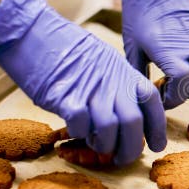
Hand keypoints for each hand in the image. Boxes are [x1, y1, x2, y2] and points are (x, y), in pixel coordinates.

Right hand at [0, 0, 166, 164]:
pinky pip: (80, 126)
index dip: (157, 127)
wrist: (31, 32)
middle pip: (133, 122)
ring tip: (96, 144)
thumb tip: (125, 113)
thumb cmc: (64, 46)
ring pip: (109, 130)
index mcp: (122, 71)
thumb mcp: (102, 58)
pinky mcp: (65, 97)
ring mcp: (89, 89)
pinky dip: (79, 134)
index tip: (156, 145)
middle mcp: (111, 81)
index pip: (151, 101)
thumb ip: (116, 82)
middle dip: (130, 148)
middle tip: (122, 157)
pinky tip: (74, 130)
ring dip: (104, 145)